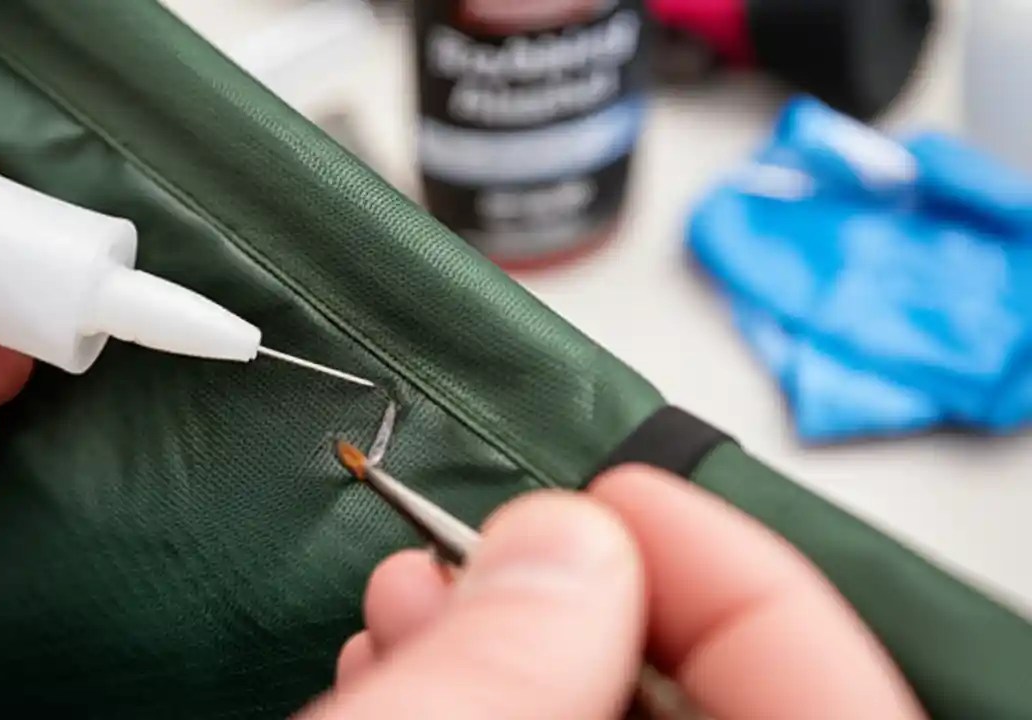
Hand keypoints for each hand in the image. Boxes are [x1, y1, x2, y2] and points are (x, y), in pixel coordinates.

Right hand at [300, 466, 925, 719]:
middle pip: (711, 694)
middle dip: (598, 593)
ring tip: (418, 582)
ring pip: (606, 711)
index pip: (831, 699)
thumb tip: (569, 543)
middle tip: (511, 536)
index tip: (624, 496)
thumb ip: (503, 675)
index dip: (738, 578)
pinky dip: (476, 683)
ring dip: (514, 631)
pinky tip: (401, 651)